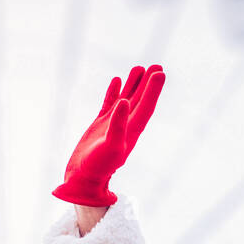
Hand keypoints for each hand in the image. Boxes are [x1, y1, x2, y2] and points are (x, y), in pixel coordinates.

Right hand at [52, 64, 165, 205]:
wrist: (84, 177)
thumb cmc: (99, 165)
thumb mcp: (110, 146)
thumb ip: (118, 124)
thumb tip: (126, 102)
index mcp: (132, 130)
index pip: (146, 106)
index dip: (154, 90)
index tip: (160, 73)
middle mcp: (125, 125)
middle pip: (140, 100)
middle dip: (148, 84)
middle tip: (157, 66)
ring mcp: (113, 124)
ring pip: (126, 99)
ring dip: (134, 85)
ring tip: (140, 68)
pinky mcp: (100, 124)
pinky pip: (109, 103)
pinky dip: (114, 92)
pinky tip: (117, 81)